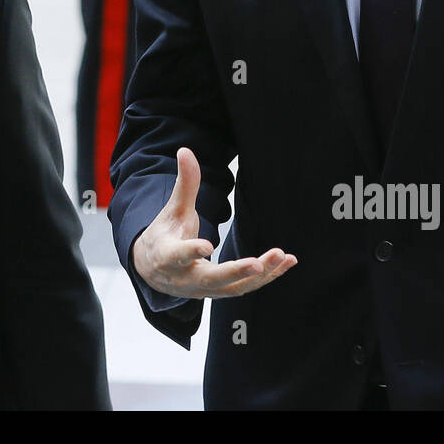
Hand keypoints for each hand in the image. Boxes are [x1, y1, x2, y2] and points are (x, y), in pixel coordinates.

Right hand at [132, 147, 296, 298]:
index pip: (179, 255)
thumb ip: (185, 184)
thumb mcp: (172, 210)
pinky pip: (246, 286)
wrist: (155, 271)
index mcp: (168, 257)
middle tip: (258, 264)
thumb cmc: (165, 236)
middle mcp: (186, 278)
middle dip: (236, 271)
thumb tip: (186, 151)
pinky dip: (268, 276)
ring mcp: (204, 290)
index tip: (207, 245)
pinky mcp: (220, 292)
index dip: (192, 251)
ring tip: (282, 256)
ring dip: (260, 274)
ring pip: (234, 287)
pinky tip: (288, 262)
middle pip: (212, 278)